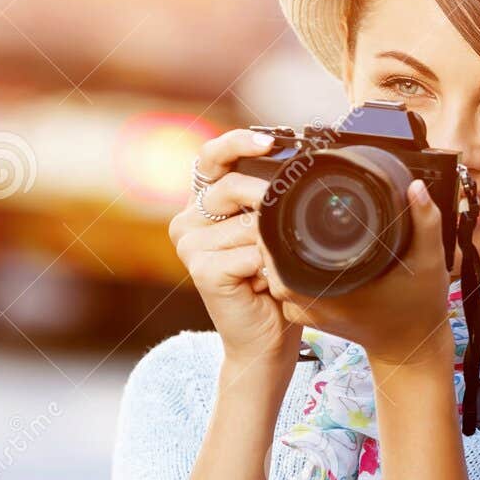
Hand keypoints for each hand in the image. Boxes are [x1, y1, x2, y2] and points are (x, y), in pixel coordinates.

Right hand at [169, 129, 300, 375]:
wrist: (264, 339)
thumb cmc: (273, 283)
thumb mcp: (271, 231)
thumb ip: (268, 200)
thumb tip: (291, 168)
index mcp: (202, 203)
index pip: (212, 157)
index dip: (238, 142)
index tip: (270, 140)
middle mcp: (188, 220)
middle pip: (234, 186)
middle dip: (269, 201)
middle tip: (289, 223)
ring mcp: (190, 245)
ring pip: (250, 224)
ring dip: (273, 247)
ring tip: (271, 269)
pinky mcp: (201, 269)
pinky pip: (251, 253)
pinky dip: (270, 268)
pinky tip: (265, 284)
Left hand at [261, 179, 454, 368]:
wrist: (410, 347)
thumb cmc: (419, 309)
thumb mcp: (429, 262)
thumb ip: (426, 222)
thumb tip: (416, 187)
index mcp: (336, 291)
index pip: (283, 255)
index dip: (277, 224)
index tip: (285, 199)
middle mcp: (316, 305)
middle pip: (271, 263)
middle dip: (274, 232)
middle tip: (284, 203)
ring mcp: (310, 313)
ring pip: (274, 276)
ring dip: (276, 251)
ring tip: (287, 220)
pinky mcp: (311, 315)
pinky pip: (285, 287)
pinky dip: (284, 268)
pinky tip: (296, 248)